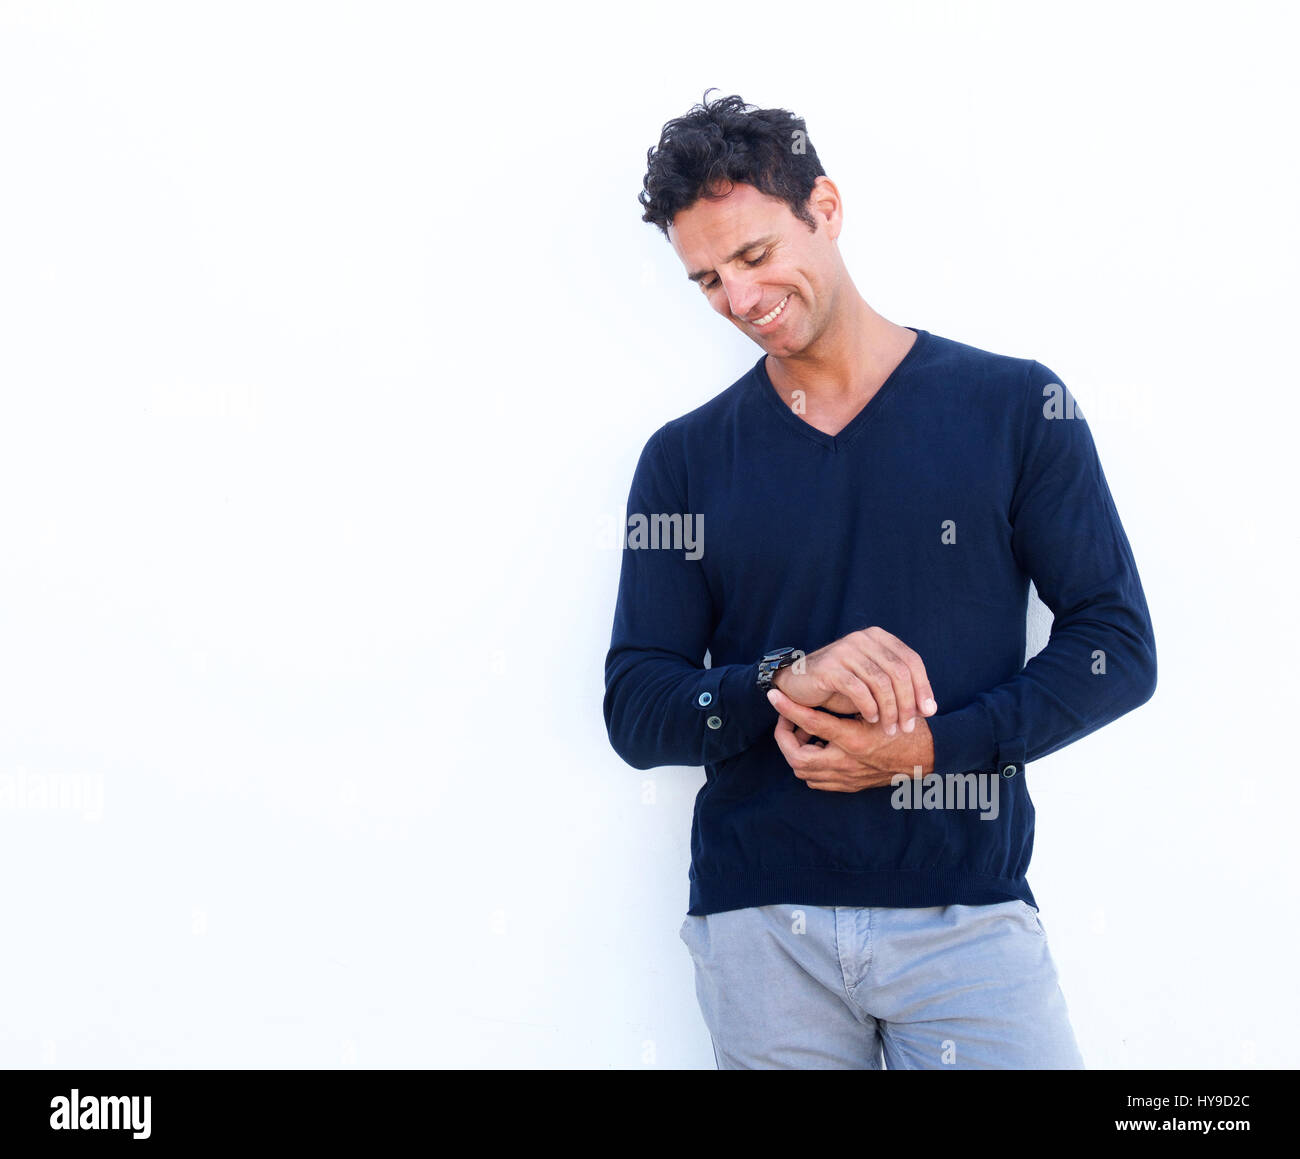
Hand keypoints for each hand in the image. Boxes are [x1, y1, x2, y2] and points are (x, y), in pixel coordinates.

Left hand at [767, 686, 933, 791]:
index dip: (789, 708)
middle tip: (786, 720)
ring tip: (801, 732)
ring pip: (804, 771)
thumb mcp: (882, 708)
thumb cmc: (906, 727)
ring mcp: (847, 778)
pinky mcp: (849, 786)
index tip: (774, 696)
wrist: (927, 759)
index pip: (812, 723)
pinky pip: (817, 780)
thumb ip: (854, 701)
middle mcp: (847, 763)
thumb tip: (827, 684)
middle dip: (785, 738)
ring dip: (796, 751)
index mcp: (854, 740)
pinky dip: (809, 764)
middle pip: (797, 757)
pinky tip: (816, 746)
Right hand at [771, 626, 937, 735]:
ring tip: (890, 729)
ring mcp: (845, 650)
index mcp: (878, 637)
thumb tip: (930, 709)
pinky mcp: (829, 667)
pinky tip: (871, 720)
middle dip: (908, 703)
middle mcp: (863, 639)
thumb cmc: (840, 687)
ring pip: (881, 682)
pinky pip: (858, 689)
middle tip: (908, 727)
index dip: (923, 687)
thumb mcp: (874, 684)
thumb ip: (899, 689)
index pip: (911, 660)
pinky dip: (869, 707)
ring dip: (890, 710)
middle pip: (899, 671)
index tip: (929, 713)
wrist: (799, 684)